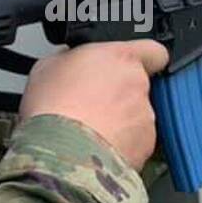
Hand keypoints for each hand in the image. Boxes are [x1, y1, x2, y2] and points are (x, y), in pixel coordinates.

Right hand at [19, 40, 169, 169]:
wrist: (60, 152)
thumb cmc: (52, 109)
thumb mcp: (48, 66)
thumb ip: (71, 58)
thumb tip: (71, 61)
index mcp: (120, 58)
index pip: (153, 50)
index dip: (146, 59)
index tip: (132, 67)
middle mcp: (138, 85)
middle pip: (139, 86)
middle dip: (120, 94)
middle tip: (92, 104)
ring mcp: (145, 116)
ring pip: (137, 115)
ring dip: (120, 121)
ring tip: (89, 129)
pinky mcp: (145, 145)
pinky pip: (136, 141)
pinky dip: (122, 144)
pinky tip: (97, 146)